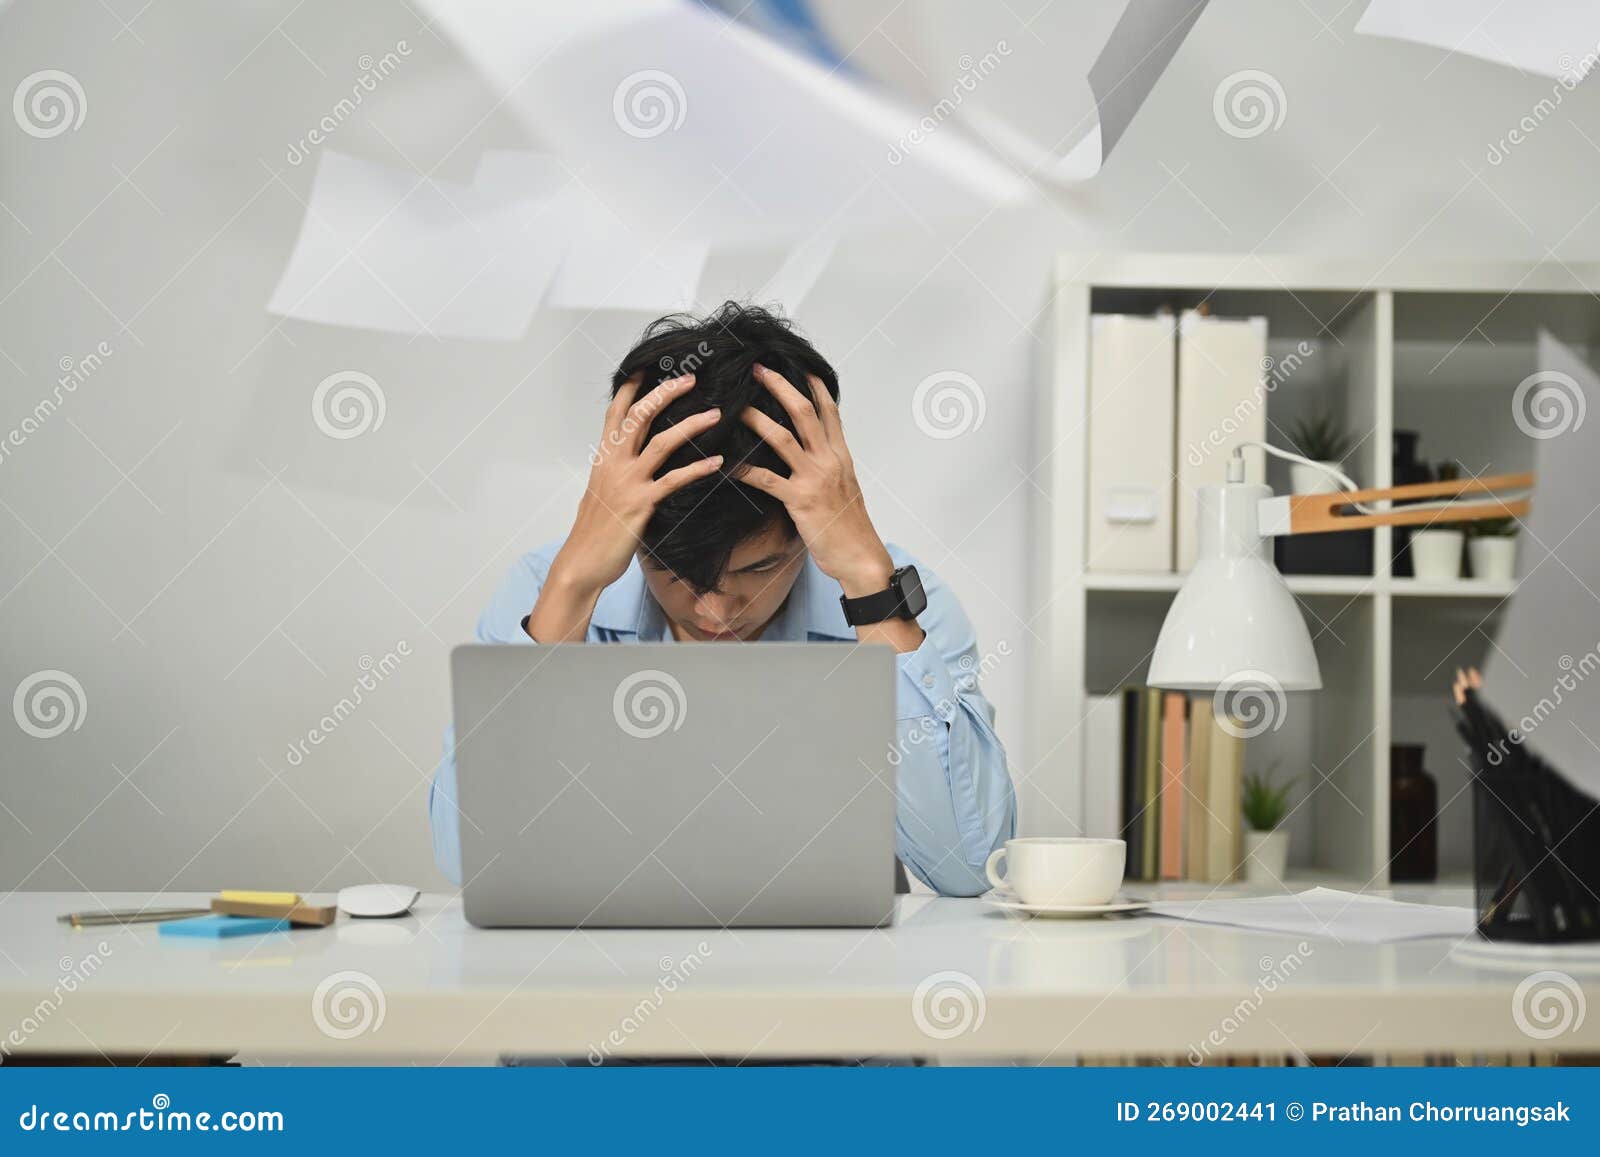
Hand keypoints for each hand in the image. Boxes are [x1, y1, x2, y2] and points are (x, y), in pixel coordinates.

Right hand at [550, 372, 723, 593]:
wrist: (582, 563)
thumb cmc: (593, 532)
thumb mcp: (600, 493)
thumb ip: (614, 472)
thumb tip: (627, 461)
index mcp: (603, 458)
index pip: (616, 414)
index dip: (630, 388)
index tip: (646, 367)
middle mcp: (613, 463)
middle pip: (639, 416)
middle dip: (665, 393)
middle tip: (690, 379)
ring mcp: (627, 482)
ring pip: (660, 442)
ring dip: (690, 426)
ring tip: (716, 415)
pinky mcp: (641, 503)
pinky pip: (674, 480)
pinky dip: (698, 469)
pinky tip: (718, 462)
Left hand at [732, 364, 893, 597]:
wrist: (862, 557)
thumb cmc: (851, 528)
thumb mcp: (845, 489)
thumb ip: (829, 467)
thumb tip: (814, 453)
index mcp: (840, 456)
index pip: (829, 411)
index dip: (814, 385)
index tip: (799, 365)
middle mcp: (829, 461)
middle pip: (804, 412)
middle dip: (781, 387)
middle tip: (758, 370)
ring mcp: (814, 480)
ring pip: (783, 438)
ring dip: (757, 419)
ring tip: (736, 407)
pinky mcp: (800, 501)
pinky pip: (767, 480)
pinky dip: (745, 470)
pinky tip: (727, 464)